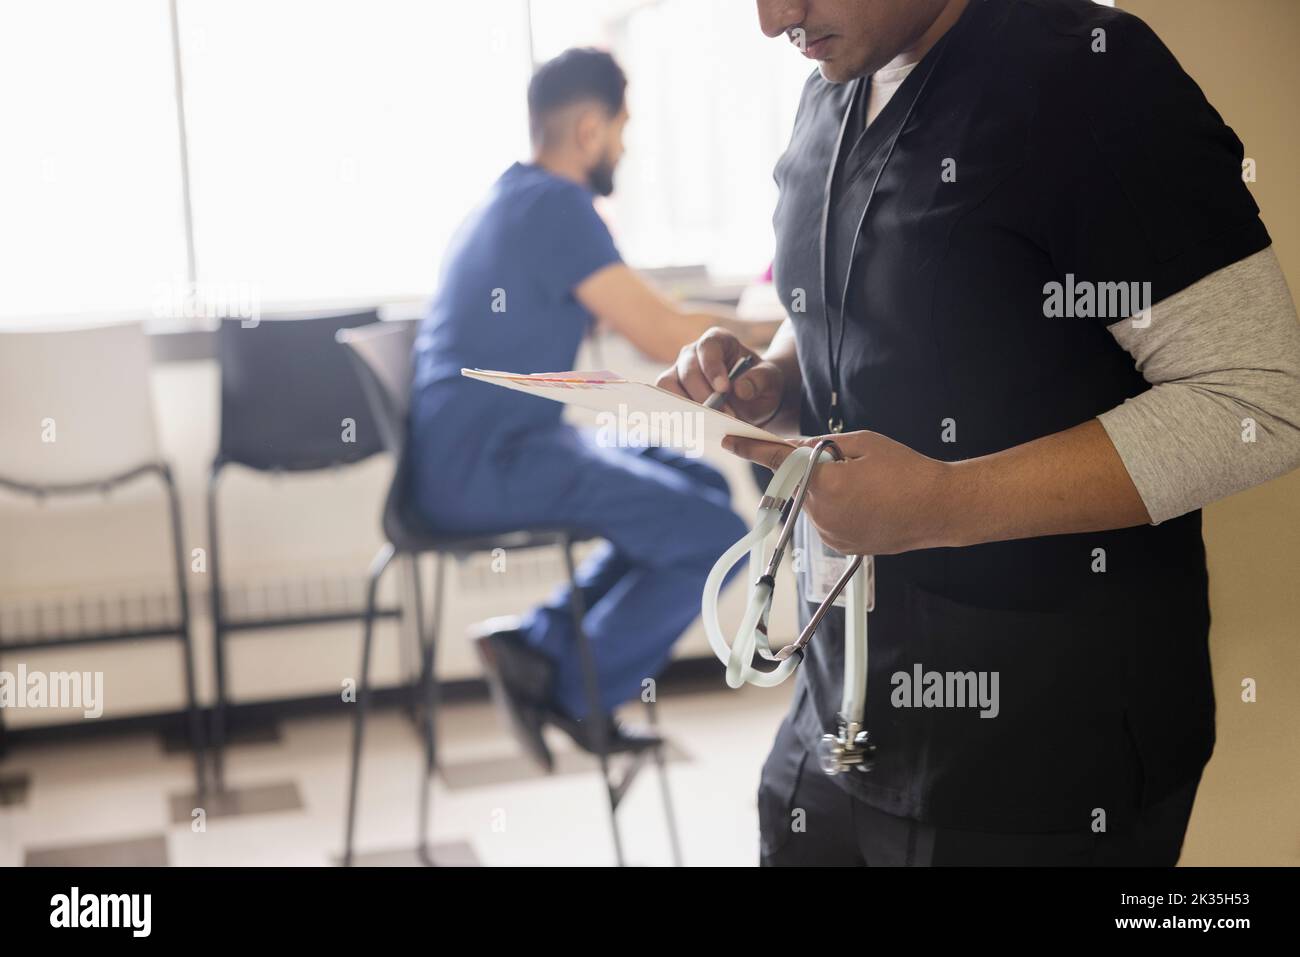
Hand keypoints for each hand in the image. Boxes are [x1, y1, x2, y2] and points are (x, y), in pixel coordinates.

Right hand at [655, 326, 784, 425]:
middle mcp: (694, 353)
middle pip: (688, 369)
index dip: (713, 367)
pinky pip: (664, 401)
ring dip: (684, 406)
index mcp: (719, 341)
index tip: (723, 390)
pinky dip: (674, 414)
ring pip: (668, 384)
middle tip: (722, 417)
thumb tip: (740, 388)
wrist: (752, 399)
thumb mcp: (771, 380)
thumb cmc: (760, 384)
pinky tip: (690, 428)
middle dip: (703, 396)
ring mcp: (679, 371)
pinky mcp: (672, 391)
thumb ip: (760, 380)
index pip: (709, 347)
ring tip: (704, 424)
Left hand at [721, 430, 953, 554]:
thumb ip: (823, 446)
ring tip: (867, 487)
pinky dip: (837, 507)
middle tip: (853, 465)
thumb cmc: (907, 470)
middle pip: (800, 482)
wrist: (940, 508)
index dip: (752, 449)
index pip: (780, 462)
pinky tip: (867, 503)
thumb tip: (798, 450)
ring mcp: (830, 534)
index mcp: (825, 485)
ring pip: (812, 501)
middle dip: (815, 469)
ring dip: (827, 489)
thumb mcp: (863, 442)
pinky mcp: (840, 545)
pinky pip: (825, 518)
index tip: (731, 442)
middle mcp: (822, 514)